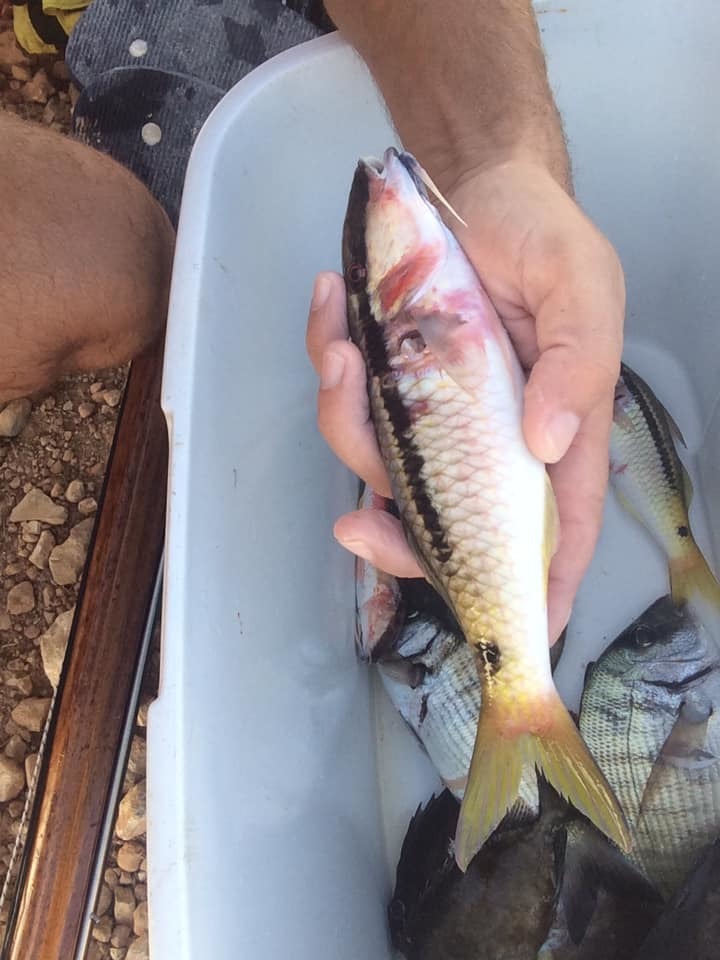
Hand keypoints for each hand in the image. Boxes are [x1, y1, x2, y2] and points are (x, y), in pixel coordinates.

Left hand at [306, 160, 624, 642]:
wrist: (484, 185)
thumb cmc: (546, 240)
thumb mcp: (584, 288)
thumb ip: (578, 363)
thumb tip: (549, 443)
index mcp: (553, 429)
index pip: (557, 523)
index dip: (539, 585)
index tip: (514, 633)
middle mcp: (488, 434)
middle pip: (449, 519)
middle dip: (397, 539)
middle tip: (357, 529)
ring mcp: (432, 408)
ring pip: (379, 457)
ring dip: (345, 416)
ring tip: (341, 346)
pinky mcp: (390, 374)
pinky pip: (349, 389)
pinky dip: (329, 356)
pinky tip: (330, 311)